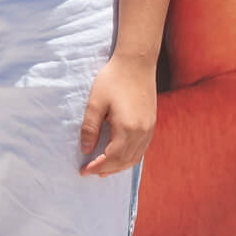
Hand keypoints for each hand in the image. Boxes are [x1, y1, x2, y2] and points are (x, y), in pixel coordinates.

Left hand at [79, 52, 157, 176]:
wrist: (137, 63)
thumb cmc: (113, 79)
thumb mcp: (95, 102)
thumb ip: (90, 128)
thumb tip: (86, 150)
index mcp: (127, 129)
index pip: (112, 157)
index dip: (97, 166)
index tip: (83, 171)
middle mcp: (142, 133)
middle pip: (125, 161)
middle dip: (107, 169)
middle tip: (90, 172)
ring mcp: (149, 129)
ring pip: (135, 157)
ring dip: (119, 166)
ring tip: (103, 169)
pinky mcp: (151, 124)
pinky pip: (141, 149)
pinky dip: (129, 157)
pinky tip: (119, 155)